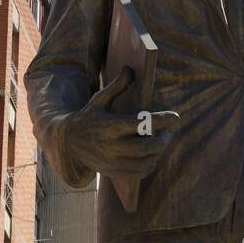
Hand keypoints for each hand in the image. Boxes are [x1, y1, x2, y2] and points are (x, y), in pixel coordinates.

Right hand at [63, 66, 177, 177]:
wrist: (68, 143)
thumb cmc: (88, 117)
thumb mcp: (99, 100)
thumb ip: (117, 86)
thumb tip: (130, 69)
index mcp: (110, 126)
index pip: (142, 123)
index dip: (161, 120)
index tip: (175, 116)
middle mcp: (111, 146)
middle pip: (147, 146)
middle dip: (163, 140)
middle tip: (168, 133)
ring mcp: (113, 162)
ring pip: (146, 161)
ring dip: (157, 152)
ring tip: (160, 143)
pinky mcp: (114, 172)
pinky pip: (139, 172)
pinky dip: (149, 165)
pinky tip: (151, 156)